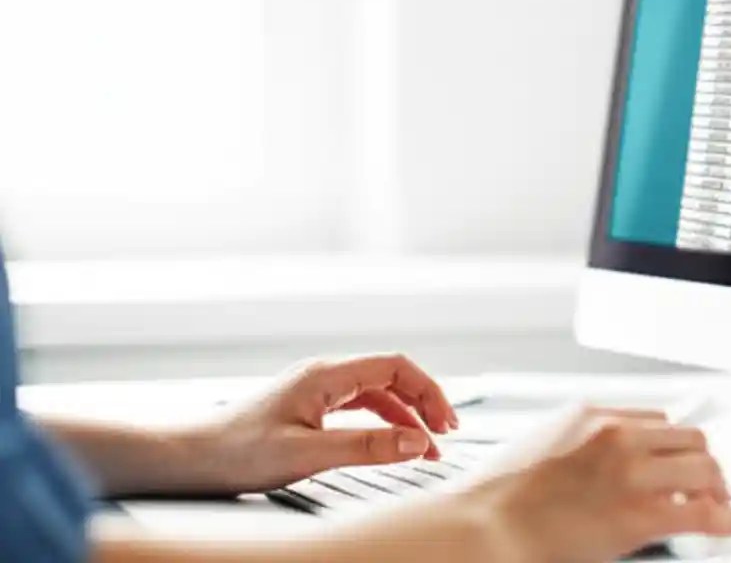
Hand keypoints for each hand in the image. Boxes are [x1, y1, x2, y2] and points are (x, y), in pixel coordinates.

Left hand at [187, 353, 458, 493]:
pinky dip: (384, 423)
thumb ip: (366, 447)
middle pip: (391, 377)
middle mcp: (325, 376)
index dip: (429, 391)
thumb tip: (416, 442)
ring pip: (378, 394)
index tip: (446, 423)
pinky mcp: (310, 408)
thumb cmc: (237, 453)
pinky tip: (391, 442)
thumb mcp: (308, 453)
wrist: (190, 458)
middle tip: (444, 437)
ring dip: (406, 417)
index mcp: (326, 375)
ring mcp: (317, 390)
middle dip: (423, 404)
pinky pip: (360, 407)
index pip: (395, 366)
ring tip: (425, 448)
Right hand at [335, 406, 730, 562]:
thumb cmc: (499, 499)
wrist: (487, 528)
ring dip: (716, 486)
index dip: (674, 445)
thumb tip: (596, 467)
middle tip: (709, 484)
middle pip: (688, 436)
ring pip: (703, 465)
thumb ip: (577, 448)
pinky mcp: (640, 513)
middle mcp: (617, 436)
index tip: (681, 459)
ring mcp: (631, 472)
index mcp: (591, 416)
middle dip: (703, 461)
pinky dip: (728, 519)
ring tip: (720, 505)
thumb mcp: (541, 451)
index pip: (656, 419)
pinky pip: (702, 512)